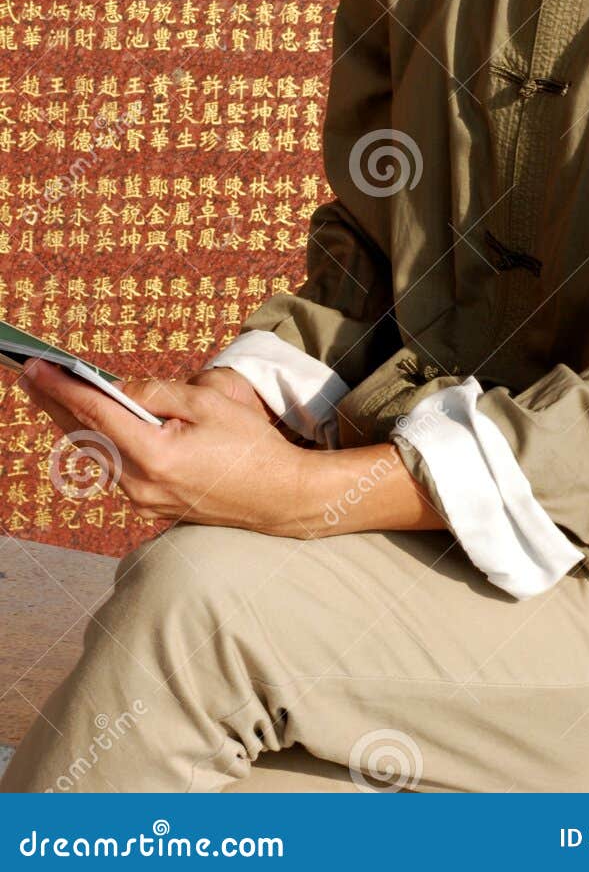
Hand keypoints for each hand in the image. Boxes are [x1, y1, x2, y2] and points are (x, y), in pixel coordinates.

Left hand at [16, 357, 319, 536]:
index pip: (97, 415)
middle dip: (54, 403)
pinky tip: (86, 422)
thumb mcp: (210, 403)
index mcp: (156, 456)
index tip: (36, 367)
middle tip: (28, 373)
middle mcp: (141, 485)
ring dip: (71, 421)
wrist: (278, 497)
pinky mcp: (149, 504)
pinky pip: (112, 465)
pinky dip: (95, 439)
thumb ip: (159, 393)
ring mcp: (142, 500)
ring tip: (49, 392)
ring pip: (95, 453)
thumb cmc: (250, 445)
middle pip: (86, 437)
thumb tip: (119, 389)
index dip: (62, 388)